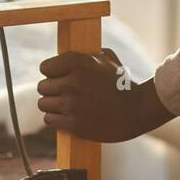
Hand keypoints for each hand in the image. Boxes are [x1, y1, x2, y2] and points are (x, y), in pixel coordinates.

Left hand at [37, 48, 172, 142]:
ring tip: (64, 105)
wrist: (137, 110)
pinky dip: (56, 119)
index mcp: (78, 63)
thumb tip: (67, 55)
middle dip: (52, 90)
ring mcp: (72, 104)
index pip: (45, 67)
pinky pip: (50, 119)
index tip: (58, 77)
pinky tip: (67, 116)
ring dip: (52, 105)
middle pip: (42, 87)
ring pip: (43, 104)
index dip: (52, 72)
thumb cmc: (123, 84)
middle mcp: (72, 82)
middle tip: (63, 93)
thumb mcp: (108, 60)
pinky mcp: (74, 124)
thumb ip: (86, 55)